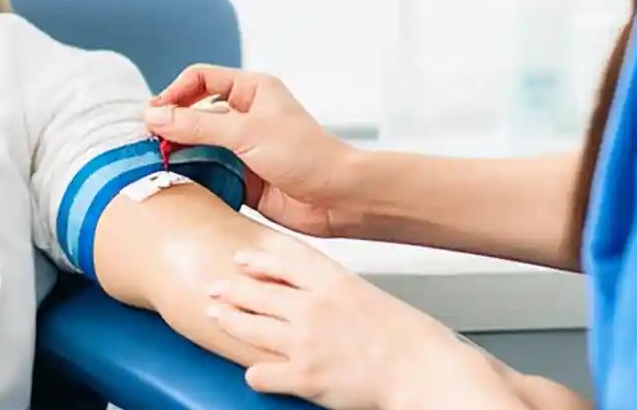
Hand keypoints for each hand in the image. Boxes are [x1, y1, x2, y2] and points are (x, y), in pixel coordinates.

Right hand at [147, 64, 360, 237]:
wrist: (337, 198)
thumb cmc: (306, 155)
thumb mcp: (246, 133)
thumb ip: (198, 125)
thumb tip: (155, 116)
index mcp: (252, 91)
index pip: (201, 79)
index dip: (175, 93)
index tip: (154, 115)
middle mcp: (246, 116)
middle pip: (194, 114)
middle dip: (171, 128)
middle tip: (149, 145)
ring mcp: (243, 148)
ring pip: (198, 146)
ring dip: (180, 156)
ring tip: (158, 167)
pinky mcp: (243, 177)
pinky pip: (209, 174)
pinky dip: (194, 179)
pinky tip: (179, 187)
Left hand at [204, 233, 475, 409]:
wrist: (422, 369)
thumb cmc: (404, 337)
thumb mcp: (367, 296)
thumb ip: (334, 290)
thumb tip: (310, 289)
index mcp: (334, 282)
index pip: (283, 260)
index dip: (257, 259)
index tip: (240, 259)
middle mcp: (314, 307)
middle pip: (255, 291)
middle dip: (229, 289)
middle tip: (213, 288)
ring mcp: (305, 341)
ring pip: (247, 327)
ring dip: (227, 321)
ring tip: (215, 317)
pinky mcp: (304, 376)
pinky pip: (260, 373)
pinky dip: (255, 373)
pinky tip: (255, 372)